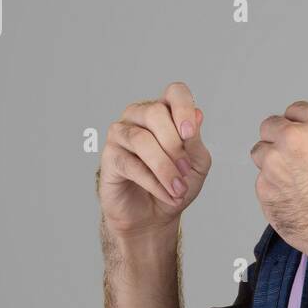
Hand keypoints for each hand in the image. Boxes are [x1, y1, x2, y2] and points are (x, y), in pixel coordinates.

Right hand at [99, 82, 210, 240]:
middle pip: (154, 112)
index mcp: (165, 112)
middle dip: (174, 145)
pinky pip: (131, 164)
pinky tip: (167, 195)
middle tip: (186, 171)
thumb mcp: (197, 163)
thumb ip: (195, 141)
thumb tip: (198, 114)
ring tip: (178, 189)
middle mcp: (140, 116)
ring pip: (141, 139)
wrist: (155, 215)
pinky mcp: (109, 157)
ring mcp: (121, 134)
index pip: (175, 92)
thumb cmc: (176, 183)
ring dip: (164, 167)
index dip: (183, 108)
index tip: (190, 134)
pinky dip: (154, 182)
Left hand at [250, 101, 307, 267]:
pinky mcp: (263, 188)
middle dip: (277, 137)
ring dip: (270, 162)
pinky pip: (261, 181)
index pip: (295, 110)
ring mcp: (274, 163)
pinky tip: (290, 199)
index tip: (298, 131)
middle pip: (270, 126)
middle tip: (288, 154)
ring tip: (289, 179)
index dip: (297, 122)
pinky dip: (271, 188)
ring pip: (259, 152)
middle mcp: (292, 138)